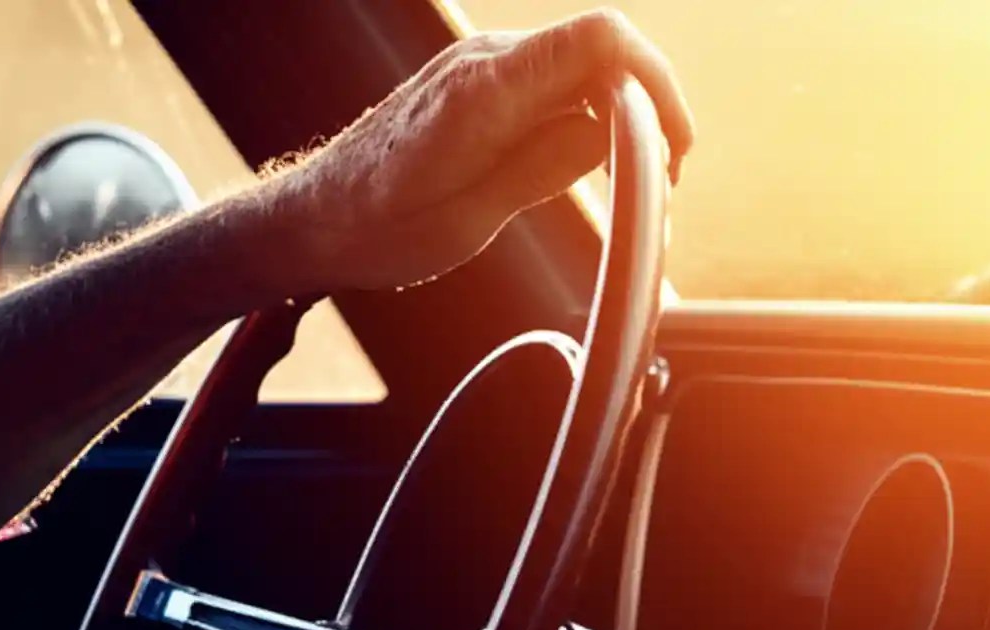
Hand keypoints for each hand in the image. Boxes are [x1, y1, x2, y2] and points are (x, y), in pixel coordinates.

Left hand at [282, 8, 694, 291]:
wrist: (316, 216)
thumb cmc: (376, 229)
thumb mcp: (467, 221)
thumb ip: (543, 168)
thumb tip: (612, 132)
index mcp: (483, 92)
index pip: (599, 40)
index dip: (656, 82)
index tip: (672, 147)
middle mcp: (484, 62)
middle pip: (601, 50)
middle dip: (648, 108)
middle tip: (661, 180)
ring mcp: (480, 67)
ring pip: (582, 67)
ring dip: (618, 116)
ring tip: (626, 180)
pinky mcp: (479, 83)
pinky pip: (554, 83)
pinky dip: (584, 117)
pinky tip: (583, 164)